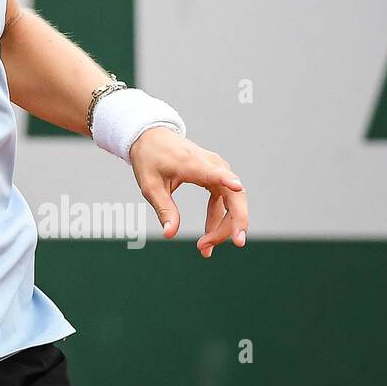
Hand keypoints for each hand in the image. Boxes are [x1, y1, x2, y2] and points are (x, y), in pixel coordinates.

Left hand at [129, 127, 248, 258]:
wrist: (152, 137)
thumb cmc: (149, 159)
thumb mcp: (150, 186)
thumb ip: (163, 208)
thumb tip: (170, 234)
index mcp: (191, 163)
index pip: (213, 172)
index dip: (226, 180)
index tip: (237, 187)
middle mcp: (211, 164)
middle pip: (234, 195)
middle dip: (236, 221)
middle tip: (236, 244)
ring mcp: (217, 169)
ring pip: (233, 202)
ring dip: (224, 226)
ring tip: (205, 249)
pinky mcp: (216, 176)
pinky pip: (224, 201)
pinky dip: (218, 220)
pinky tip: (208, 238)